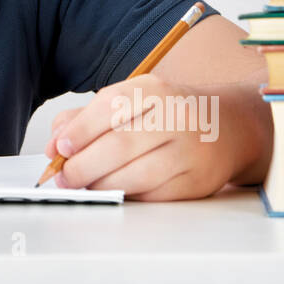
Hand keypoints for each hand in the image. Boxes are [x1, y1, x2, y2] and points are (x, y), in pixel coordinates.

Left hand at [43, 73, 238, 200]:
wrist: (228, 127)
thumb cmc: (166, 114)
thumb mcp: (130, 101)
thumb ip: (86, 118)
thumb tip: (55, 144)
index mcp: (154, 89)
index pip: (108, 108)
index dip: (79, 132)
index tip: (59, 149)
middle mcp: (176, 116)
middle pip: (118, 146)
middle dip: (82, 166)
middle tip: (64, 176)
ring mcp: (189, 151)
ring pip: (134, 175)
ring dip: (100, 184)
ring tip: (84, 184)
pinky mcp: (196, 182)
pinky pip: (151, 195)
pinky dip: (126, 195)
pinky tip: (114, 190)